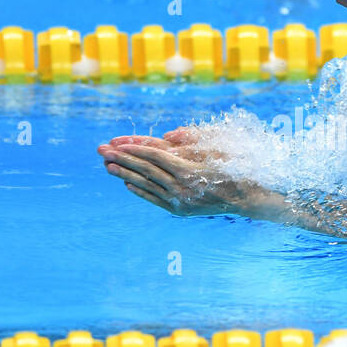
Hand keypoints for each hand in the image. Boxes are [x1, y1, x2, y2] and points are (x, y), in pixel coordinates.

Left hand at [97, 140, 250, 216]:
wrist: (245, 197)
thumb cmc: (232, 168)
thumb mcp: (215, 149)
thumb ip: (190, 142)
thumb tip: (167, 136)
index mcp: (188, 170)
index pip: (154, 156)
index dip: (133, 148)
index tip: (116, 143)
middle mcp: (180, 187)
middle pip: (145, 170)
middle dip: (121, 159)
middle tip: (101, 151)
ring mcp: (178, 201)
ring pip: (146, 185)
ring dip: (124, 175)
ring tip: (107, 167)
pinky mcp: (179, 210)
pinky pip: (154, 199)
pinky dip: (140, 191)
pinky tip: (127, 184)